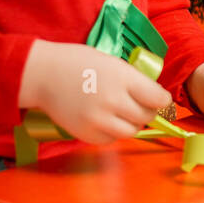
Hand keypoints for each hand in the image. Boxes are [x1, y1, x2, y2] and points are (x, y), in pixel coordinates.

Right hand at [19, 39, 172, 142]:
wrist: (42, 74)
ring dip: (130, 124)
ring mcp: (99, 120)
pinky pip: (111, 140)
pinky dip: (112, 132)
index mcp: (122, 78)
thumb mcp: (111, 62)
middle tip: (138, 105)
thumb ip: (133, 80)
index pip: (158, 98)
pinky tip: (104, 120)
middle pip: (146, 116)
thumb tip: (156, 97)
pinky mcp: (86, 134)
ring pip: (131, 132)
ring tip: (121, 113)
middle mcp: (113, 100)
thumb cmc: (78, 63)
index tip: (158, 98)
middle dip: (146, 111)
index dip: (161, 99)